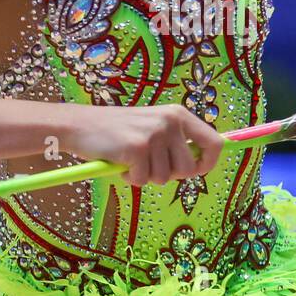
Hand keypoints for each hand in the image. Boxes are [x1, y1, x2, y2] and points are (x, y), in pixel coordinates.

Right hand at [64, 104, 224, 186]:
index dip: (208, 163)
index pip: (214, 142)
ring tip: (131, 159)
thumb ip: (176, 142)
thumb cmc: (118, 131)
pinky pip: (143, 180)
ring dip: (146, 176)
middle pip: (189, 169)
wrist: (80, 125)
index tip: (196, 171)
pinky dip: (131, 178)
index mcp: (178, 115)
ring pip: (164, 178)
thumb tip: (200, 165)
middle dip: (169, 175)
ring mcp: (154, 134)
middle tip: (148, 164)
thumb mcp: (154, 127)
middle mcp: (170, 121)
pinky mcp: (137, 148)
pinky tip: (120, 162)